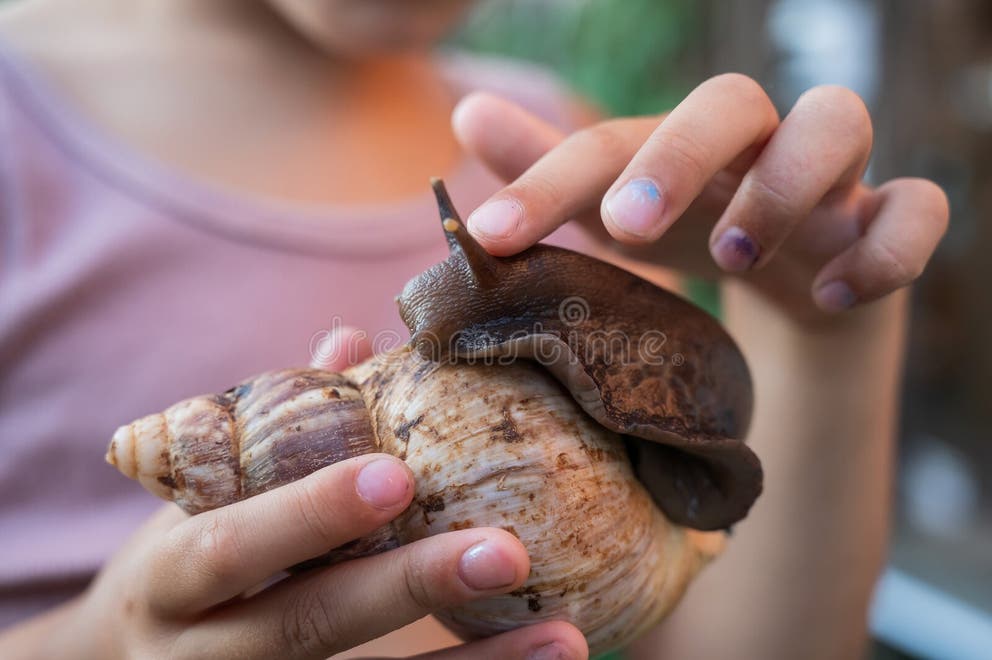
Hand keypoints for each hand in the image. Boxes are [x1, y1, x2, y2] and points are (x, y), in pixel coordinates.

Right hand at [2, 329, 586, 659]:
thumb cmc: (178, 569)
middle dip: (409, 588)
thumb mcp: (200, 504)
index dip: (311, 513)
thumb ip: (272, 433)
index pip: (236, 543)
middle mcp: (203, 653)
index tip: (398, 476)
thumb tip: (349, 343)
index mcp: (173, 578)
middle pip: (308, 625)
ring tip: (564, 641)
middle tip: (507, 553)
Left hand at [452, 74, 947, 322]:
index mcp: (679, 142)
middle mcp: (756, 138)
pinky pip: (919, 212)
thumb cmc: (697, 229)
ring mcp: (834, 174)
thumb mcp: (617, 209)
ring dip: (785, 186)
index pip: (610, 141)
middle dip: (679, 155)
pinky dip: (883, 251)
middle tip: (629, 224)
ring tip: (732, 258)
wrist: (798, 277)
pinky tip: (828, 295)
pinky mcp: (892, 218)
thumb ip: (550, 172)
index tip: (492, 237)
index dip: (549, 180)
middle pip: (734, 99)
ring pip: (838, 125)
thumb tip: (467, 112)